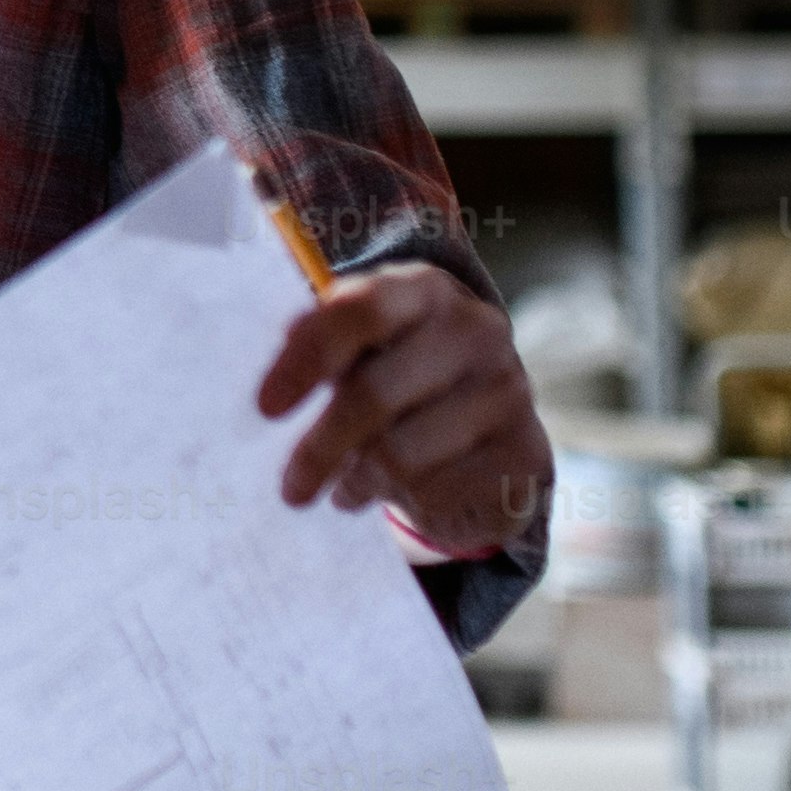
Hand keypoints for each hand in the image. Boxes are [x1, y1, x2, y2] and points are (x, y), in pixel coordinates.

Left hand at [255, 262, 551, 564]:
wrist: (486, 429)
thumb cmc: (399, 375)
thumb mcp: (361, 349)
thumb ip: (321, 344)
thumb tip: (280, 352)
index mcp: (424, 288)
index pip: (360, 312)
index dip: (307, 359)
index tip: (265, 407)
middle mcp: (476, 329)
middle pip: (374, 395)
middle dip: (320, 448)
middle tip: (290, 488)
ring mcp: (509, 390)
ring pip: (403, 454)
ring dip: (357, 483)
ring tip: (340, 492)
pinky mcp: (525, 451)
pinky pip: (442, 490)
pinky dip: (404, 502)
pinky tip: (392, 495)